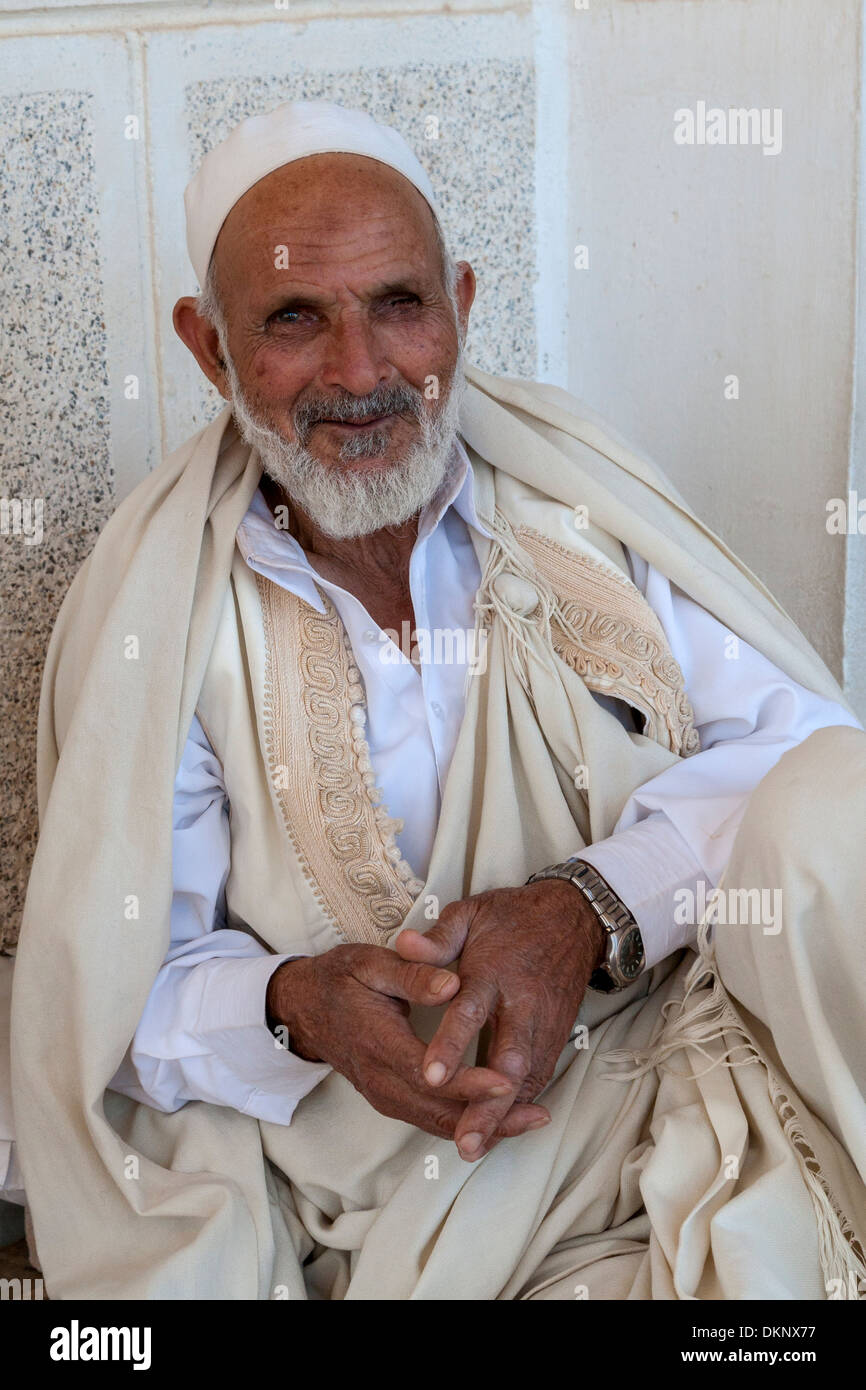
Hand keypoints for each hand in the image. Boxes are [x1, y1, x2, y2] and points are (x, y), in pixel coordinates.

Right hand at [266, 944, 550, 1143]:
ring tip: (530, 1120)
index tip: (508, 1080)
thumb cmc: (340, 978)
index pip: (428, 1074)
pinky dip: (465, 1123)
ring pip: (437, 1123)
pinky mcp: (389, 1099)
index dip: (470, 1083)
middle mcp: (380, 1080)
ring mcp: (383, 1095)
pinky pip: (430, 1119)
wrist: (304, 1007)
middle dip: (491, 1118)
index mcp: (377, 1043)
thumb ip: (412, 975)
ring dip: (484, 1127)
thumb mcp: (370, 963)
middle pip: (439, 1112)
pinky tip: (498, 1117)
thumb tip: (453, 985)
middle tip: (538, 1115)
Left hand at [395, 880, 604, 1160]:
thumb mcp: (471, 913)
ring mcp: (543, 1023)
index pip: (469, 1012)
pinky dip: (521, 1106)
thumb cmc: (513, 916)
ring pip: (525, 1078)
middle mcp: (521, 1004)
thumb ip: (438, 937)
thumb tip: (403, 944)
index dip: (451, 1044)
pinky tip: (501, 1131)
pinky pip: (539, 1076)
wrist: (575, 917)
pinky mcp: (556, 1036)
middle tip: (464, 1140)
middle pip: (505, 1060)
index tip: (429, 1075)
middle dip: (486, 1103)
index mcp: (493, 972)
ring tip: (475, 1147)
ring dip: (502, 1115)